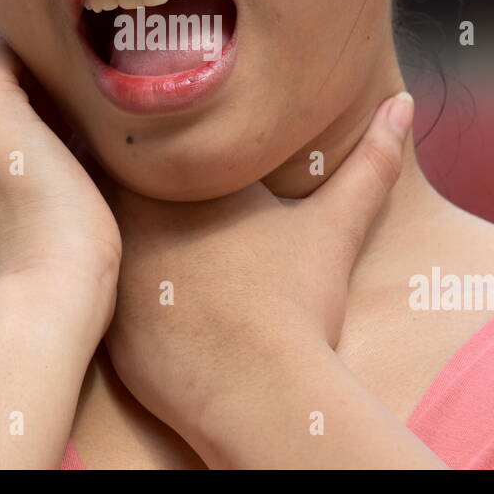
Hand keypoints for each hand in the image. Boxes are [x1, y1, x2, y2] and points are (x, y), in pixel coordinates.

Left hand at [0, 21, 120, 312]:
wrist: (38, 301)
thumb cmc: (77, 221)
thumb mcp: (74, 135)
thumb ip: (49, 91)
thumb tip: (44, 74)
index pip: (6, 36)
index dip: (41, 50)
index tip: (66, 71)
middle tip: (40, 87)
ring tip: (27, 143)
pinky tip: (3, 184)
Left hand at [96, 92, 414, 433]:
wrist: (262, 389)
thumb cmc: (298, 302)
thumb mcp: (336, 225)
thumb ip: (371, 162)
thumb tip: (405, 103)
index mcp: (184, 181)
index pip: (138, 140)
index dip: (147, 146)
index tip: (162, 158)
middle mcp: (135, 216)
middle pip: (103, 180)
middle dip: (114, 184)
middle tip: (142, 202)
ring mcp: (114, 269)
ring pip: (87, 232)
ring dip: (98, 233)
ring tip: (123, 250)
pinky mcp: (103, 318)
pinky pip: (88, 290)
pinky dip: (99, 288)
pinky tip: (125, 299)